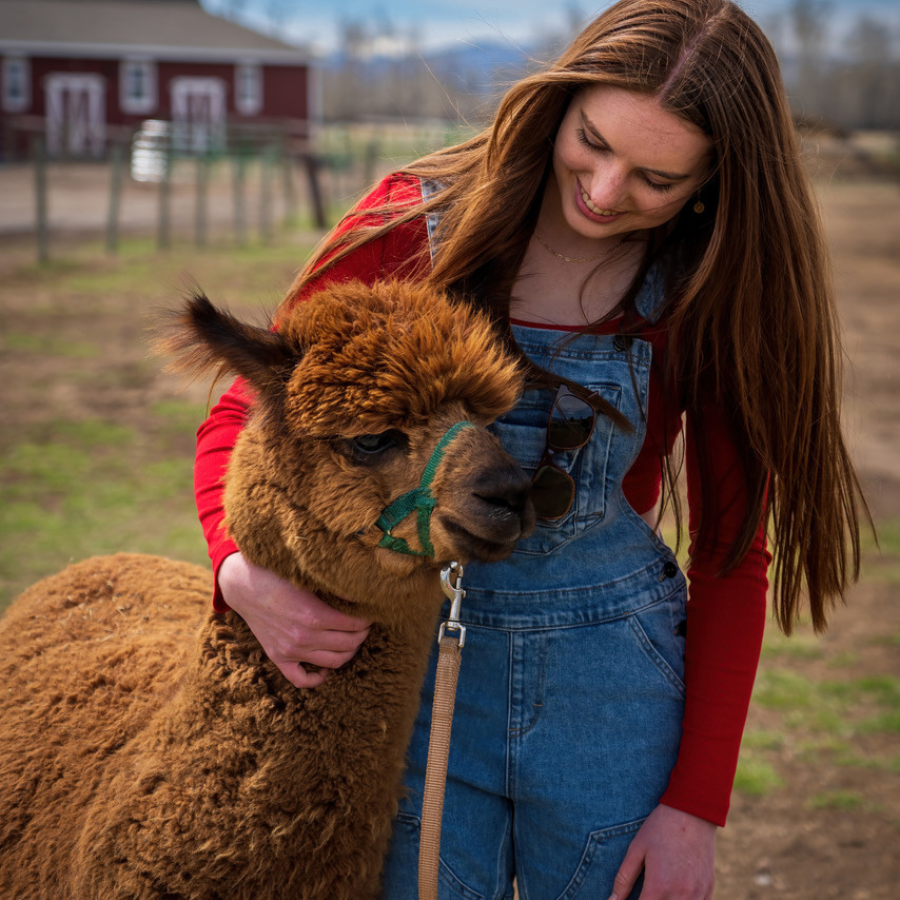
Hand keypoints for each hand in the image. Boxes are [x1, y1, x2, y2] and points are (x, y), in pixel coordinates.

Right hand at [218, 552, 371, 688]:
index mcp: (315, 616)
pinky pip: (302, 680)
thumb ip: (335, 588)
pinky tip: (327, 668)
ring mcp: (291, 651)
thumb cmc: (277, 575)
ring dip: (349, 652)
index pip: (355, 624)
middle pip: (349, 645)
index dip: (367, 618)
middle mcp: (304, 638)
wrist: (244, 585)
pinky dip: (318, 678)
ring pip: (334, 663)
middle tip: (364, 625)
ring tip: (352, 639)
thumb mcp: (309, 577)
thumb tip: (363, 592)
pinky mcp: (278, 657)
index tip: (370, 612)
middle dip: (362, 634)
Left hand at [608, 804, 715, 899]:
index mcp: (659, 887)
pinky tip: (676, 893)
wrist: (692, 811)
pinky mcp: (708, 890)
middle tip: (645, 890)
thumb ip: (623, 878)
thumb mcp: (637, 849)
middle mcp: (680, 896)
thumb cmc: (660, 828)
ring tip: (660, 891)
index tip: (631, 897)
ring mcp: (697, 895)